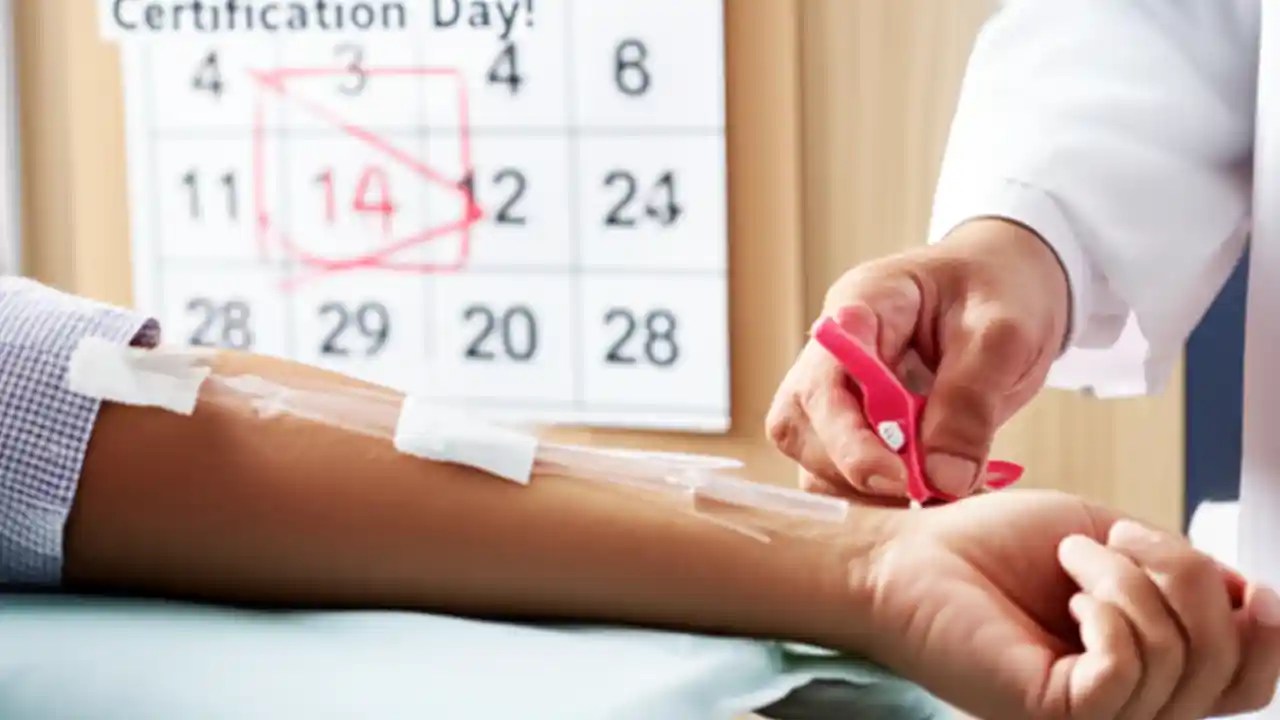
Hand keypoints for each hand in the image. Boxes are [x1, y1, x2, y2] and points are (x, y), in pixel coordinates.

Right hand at [765, 219, 1068, 499]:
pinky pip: (846, 475)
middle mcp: (832, 353)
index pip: (821, 383)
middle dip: (856, 469)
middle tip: (927, 490)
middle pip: (800, 427)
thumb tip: (942, 479)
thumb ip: (970, 401)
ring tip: (940, 492)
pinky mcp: (857, 424)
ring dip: (869, 491)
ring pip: (815, 460)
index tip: (903, 478)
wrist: (1015, 281)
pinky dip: (886, 497)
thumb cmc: (1004, 290)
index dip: (849, 439)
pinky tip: (936, 492)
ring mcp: (839, 391)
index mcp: (858, 308)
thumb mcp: (1003, 335)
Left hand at [856, 491, 1279, 718]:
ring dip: (1128, 578)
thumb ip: (1179, 573)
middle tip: (1117, 540)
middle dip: (1187, 580)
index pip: (1245, 680)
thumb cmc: (991, 547)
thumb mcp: (1109, 543)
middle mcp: (1125, 702)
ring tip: (1070, 557)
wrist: (911, 554)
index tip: (1244, 583)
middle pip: (1227, 667)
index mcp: (1144, 666)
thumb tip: (1249, 597)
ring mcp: (1090, 715)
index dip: (1265, 633)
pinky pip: (1126, 667)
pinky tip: (1065, 591)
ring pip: (1178, 657)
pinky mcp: (1053, 712)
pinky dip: (1107, 608)